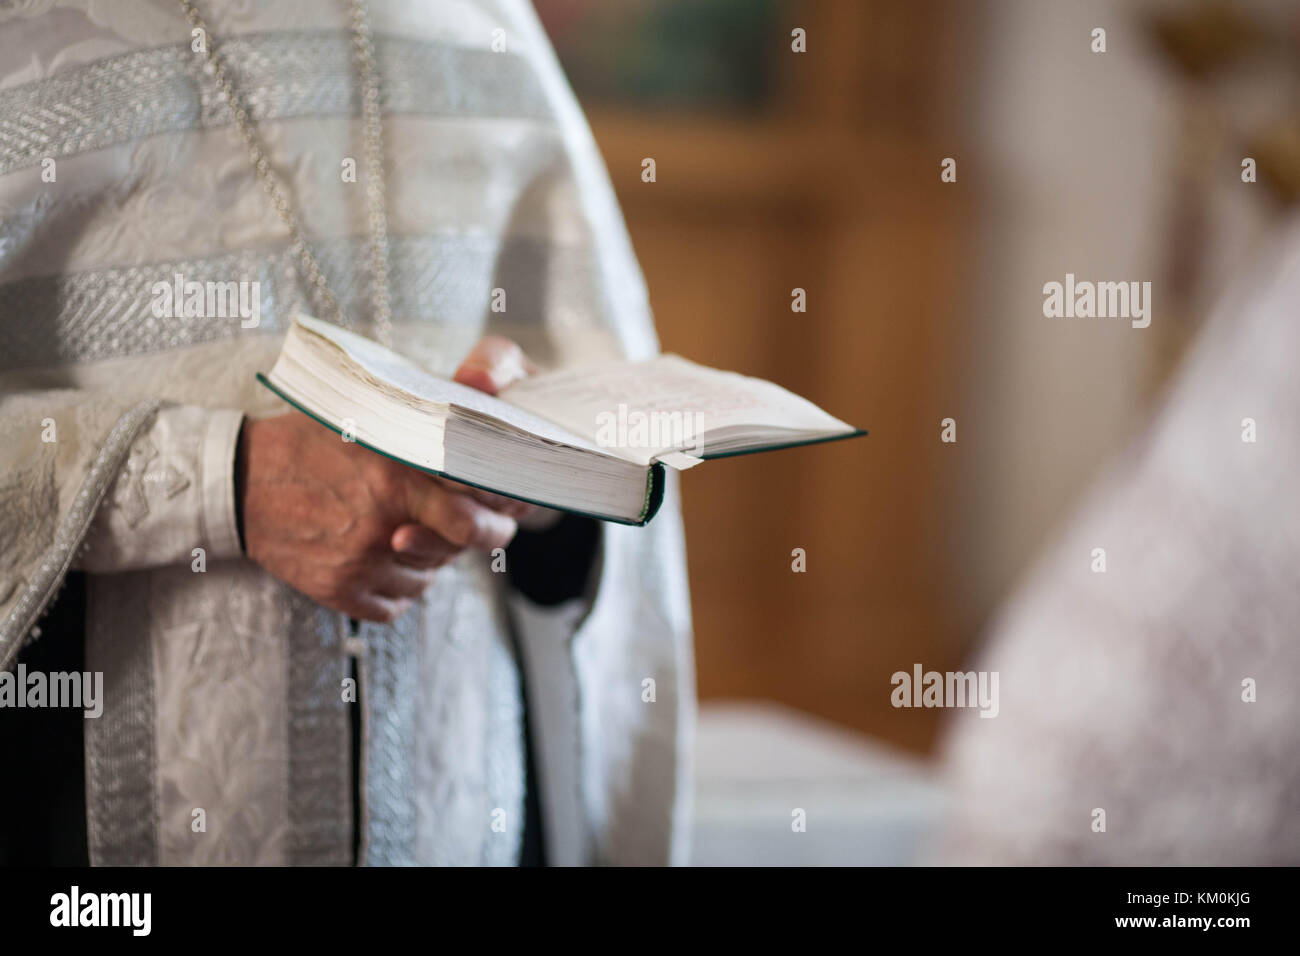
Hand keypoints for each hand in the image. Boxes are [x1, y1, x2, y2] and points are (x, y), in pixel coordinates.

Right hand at [239, 335, 547, 621]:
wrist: (239, 481)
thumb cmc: (310, 442)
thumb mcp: (371, 421)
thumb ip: (425, 435)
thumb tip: (485, 432)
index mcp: (397, 477)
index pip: (473, 510)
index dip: (498, 509)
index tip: (507, 502)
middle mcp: (384, 524)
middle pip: (462, 548)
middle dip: (479, 537)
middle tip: (476, 526)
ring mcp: (361, 562)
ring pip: (429, 578)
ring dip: (430, 559)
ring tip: (410, 531)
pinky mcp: (340, 591)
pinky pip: (396, 604)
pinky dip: (398, 587)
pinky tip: (385, 559)